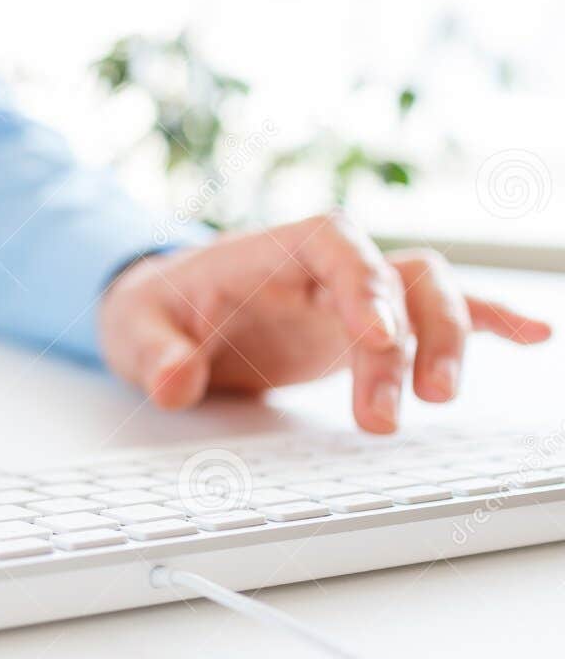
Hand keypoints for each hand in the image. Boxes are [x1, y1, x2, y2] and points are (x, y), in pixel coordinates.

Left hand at [97, 213, 551, 431]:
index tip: (378, 336)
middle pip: (389, 279)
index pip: (332, 244)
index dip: (363, 283)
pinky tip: (532, 336)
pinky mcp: (365, 328)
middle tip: (390, 413)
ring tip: (443, 399)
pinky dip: (485, 320)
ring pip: (427, 294)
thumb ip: (154, 355)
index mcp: (268, 251)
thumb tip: (174, 381)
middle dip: (404, 341)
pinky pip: (436, 311)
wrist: (161, 313)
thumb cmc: (152, 313)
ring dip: (449, 339)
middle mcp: (321, 267)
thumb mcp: (133, 332)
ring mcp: (350, 296)